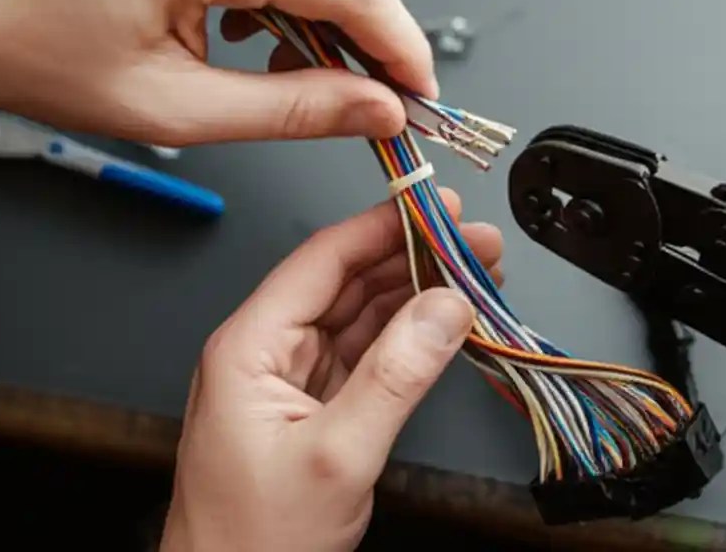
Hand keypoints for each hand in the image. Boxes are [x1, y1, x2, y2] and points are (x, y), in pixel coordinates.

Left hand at [160, 189, 500, 551]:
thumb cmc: (251, 541)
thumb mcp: (337, 454)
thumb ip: (397, 376)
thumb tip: (445, 308)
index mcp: (249, 348)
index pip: (323, 260)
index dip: (383, 226)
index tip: (436, 208)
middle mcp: (266, 354)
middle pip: (347, 281)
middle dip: (414, 256)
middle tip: (476, 244)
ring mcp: (289, 381)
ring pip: (361, 316)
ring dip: (417, 293)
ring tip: (474, 274)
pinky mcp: (312, 409)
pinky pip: (366, 354)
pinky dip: (408, 337)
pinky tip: (445, 323)